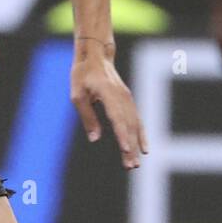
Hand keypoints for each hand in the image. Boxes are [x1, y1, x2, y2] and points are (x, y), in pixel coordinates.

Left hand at [71, 41, 147, 169]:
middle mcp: (122, 96)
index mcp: (108, 93)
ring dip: (136, 145)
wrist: (96, 56)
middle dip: (130, 147)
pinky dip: (140, 135)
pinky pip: (137, 120)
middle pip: (128, 125)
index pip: (117, 118)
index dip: (122, 136)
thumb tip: (95, 139)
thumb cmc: (82, 75)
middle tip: (130, 166)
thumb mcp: (77, 96)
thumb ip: (87, 117)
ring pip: (134, 125)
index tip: (126, 151)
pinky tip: (144, 149)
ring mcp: (128, 98)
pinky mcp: (129, 101)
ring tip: (134, 164)